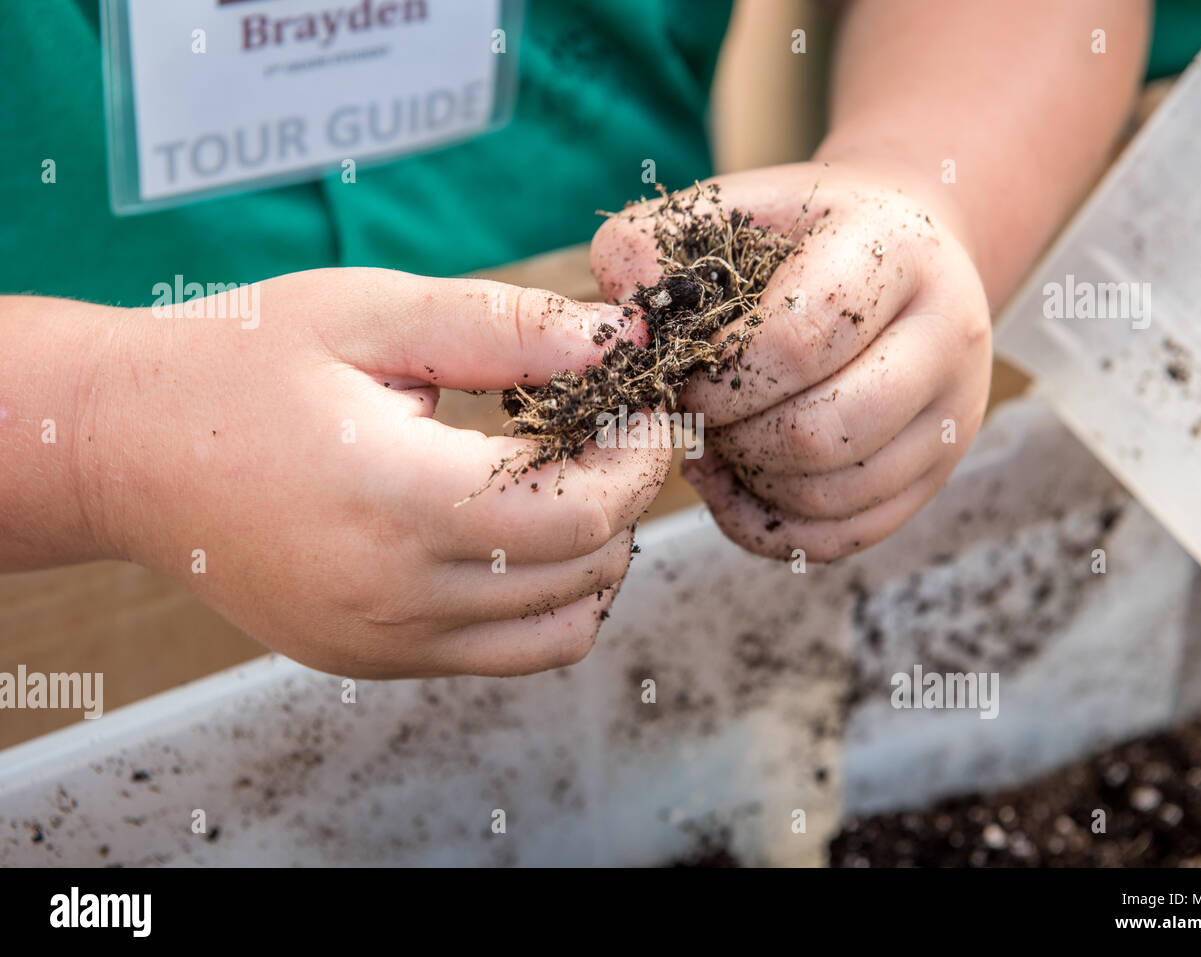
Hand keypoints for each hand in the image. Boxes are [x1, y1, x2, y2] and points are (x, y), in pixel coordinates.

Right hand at [80, 268, 669, 675]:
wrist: (128, 449)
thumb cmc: (243, 363)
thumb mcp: (373, 316)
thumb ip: (506, 328)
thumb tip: (620, 340)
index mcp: (398, 502)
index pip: (581, 514)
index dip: (637, 461)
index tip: (645, 409)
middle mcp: (395, 596)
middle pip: (583, 572)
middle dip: (625, 499)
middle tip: (614, 432)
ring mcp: (382, 642)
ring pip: (559, 630)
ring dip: (595, 557)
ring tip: (572, 481)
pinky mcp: (371, 660)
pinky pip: (502, 654)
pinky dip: (544, 601)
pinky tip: (523, 533)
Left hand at [591, 162, 991, 560]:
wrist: (909, 251)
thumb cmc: (801, 234)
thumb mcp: (731, 207)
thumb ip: (652, 241)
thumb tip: (623, 322)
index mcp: (895, 251)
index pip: (798, 340)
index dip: (717, 373)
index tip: (683, 370)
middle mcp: (946, 336)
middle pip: (822, 433)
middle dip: (734, 435)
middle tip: (700, 412)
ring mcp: (951, 415)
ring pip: (832, 496)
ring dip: (750, 482)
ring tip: (720, 440)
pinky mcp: (936, 474)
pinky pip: (840, 538)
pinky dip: (768, 523)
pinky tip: (737, 480)